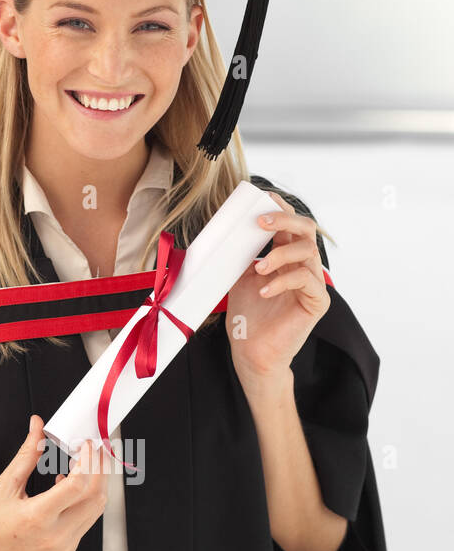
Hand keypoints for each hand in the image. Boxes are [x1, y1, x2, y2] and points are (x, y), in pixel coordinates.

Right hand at [0, 415, 107, 550]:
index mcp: (36, 517)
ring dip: (96, 485)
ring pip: (96, 512)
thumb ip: (27, 454)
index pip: (78, 485)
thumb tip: (37, 426)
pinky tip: (68, 490)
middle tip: (95, 451)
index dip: (88, 460)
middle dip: (101, 469)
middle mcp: (54, 536)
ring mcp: (63, 548)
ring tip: (83, 466)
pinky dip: (84, 503)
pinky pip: (86, 523)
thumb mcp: (4, 486)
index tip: (86, 445)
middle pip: (96, 498)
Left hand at [225, 192, 330, 390]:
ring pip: (307, 252)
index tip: (263, 199)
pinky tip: (264, 290)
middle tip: (262, 224)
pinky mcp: (317, 302)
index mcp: (286, 257)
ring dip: (280, 255)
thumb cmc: (247, 317)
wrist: (251, 352)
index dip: (280, 209)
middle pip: (306, 230)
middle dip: (285, 221)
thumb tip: (232, 228)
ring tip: (258, 269)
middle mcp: (303, 266)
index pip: (290, 225)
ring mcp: (313, 283)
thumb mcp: (239, 277)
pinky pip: (306, 280)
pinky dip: (283, 280)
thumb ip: (243, 253)